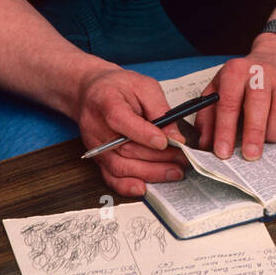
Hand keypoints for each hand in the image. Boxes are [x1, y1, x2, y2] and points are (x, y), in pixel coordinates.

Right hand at [75, 65, 186, 196]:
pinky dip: (126, 186)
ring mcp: (97, 147)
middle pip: (126, 148)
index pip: (123, 122)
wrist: (93, 92)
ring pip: (121, 167)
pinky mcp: (99, 159)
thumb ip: (160, 109)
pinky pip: (110, 177)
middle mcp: (97, 128)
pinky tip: (144, 188)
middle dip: (158, 157)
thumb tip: (175, 136)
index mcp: (107, 103)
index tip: (165, 142)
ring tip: (173, 172)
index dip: (144, 134)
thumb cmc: (119, 87)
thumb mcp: (144, 86)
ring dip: (150, 173)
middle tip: (182, 159)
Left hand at [194, 35, 275, 160]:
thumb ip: (208, 115)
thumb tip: (205, 144)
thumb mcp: (221, 88)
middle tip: (250, 156)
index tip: (222, 152)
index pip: (228, 103)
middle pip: (259, 104)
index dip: (224, 130)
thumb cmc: (247, 80)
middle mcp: (262, 73)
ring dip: (273, 132)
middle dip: (253, 134)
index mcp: (236, 72)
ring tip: (265, 139)